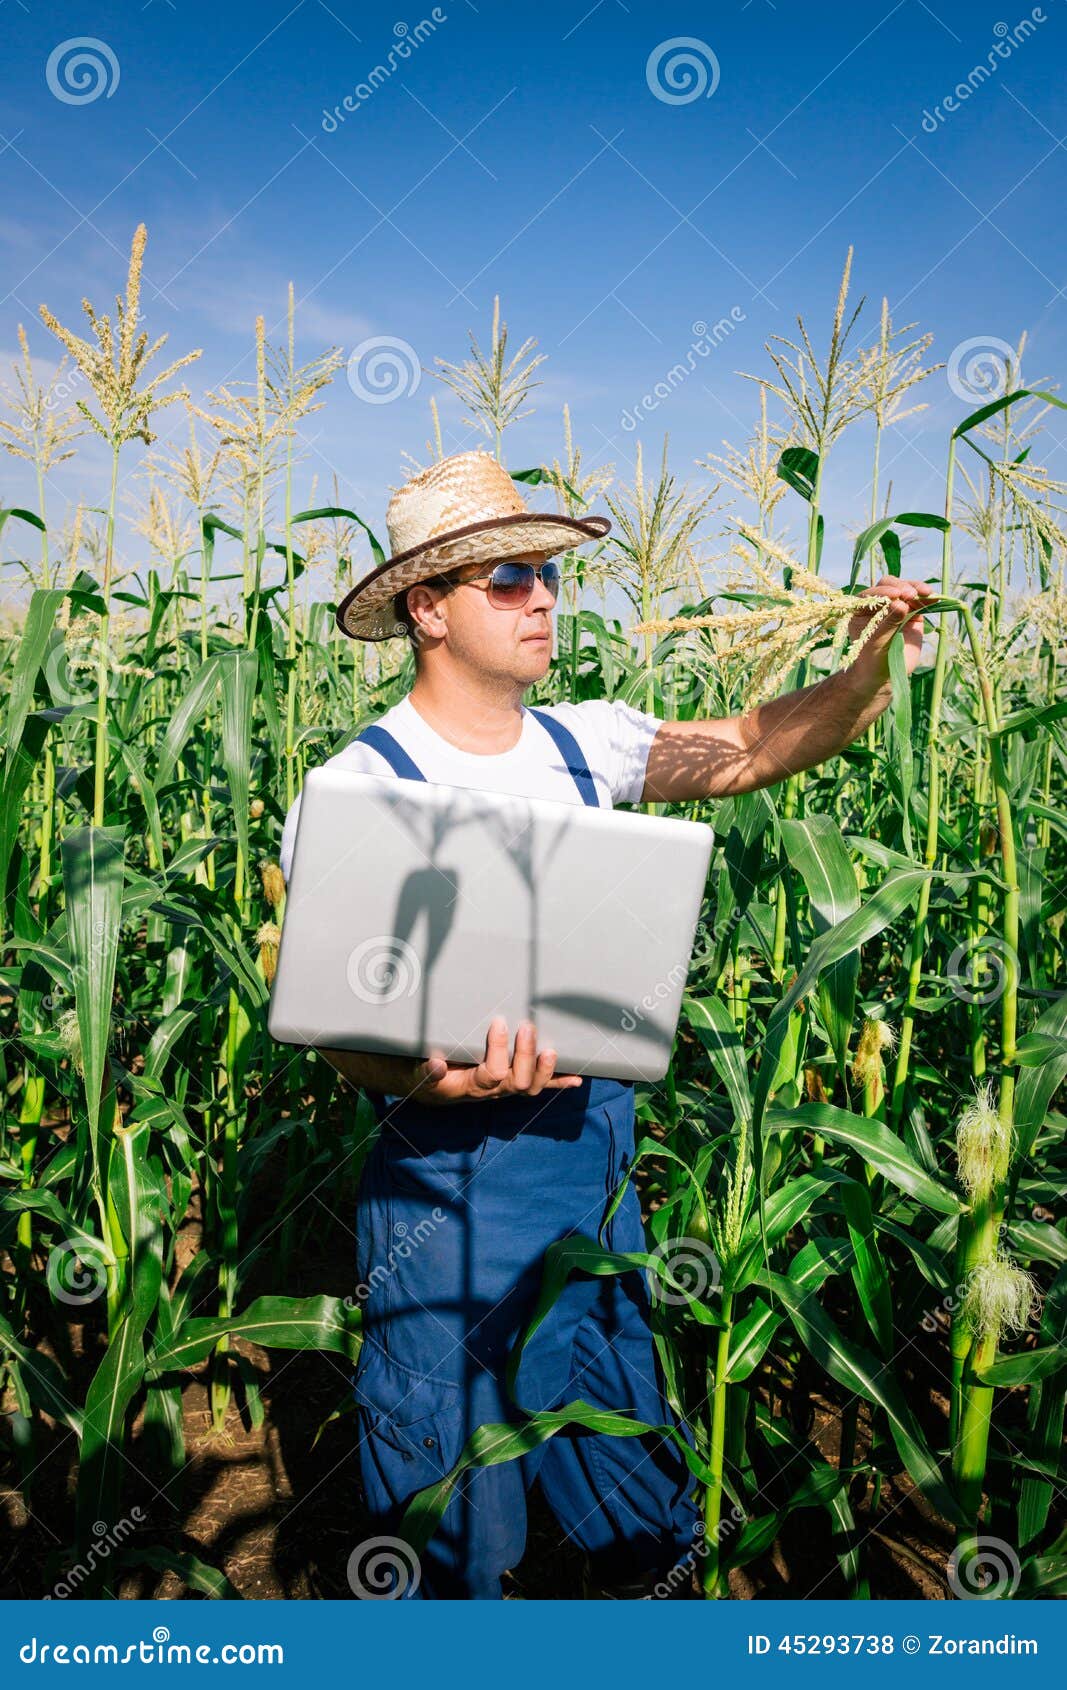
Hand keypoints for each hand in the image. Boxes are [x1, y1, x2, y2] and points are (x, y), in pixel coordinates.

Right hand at [404, 1017, 584, 1106]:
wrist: (433, 1089)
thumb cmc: (428, 1075)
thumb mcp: (420, 1073)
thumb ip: (426, 1071)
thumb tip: (436, 1065)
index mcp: (472, 1086)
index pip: (492, 1073)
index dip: (499, 1050)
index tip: (499, 1023)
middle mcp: (493, 1090)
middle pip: (518, 1081)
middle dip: (525, 1055)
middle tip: (527, 1027)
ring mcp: (506, 1087)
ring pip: (532, 1086)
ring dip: (546, 1070)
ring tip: (552, 1051)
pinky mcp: (514, 1083)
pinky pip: (539, 1086)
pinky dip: (558, 1082)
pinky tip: (576, 1078)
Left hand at [848, 576, 936, 676]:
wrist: (885, 675)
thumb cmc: (873, 659)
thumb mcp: (878, 641)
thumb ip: (888, 622)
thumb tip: (901, 603)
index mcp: (861, 608)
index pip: (873, 593)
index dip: (885, 592)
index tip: (897, 595)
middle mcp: (878, 603)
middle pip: (890, 585)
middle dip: (902, 587)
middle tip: (911, 595)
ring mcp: (896, 607)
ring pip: (907, 589)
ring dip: (917, 589)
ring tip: (926, 594)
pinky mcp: (912, 613)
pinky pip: (920, 601)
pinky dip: (927, 598)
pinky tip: (934, 598)